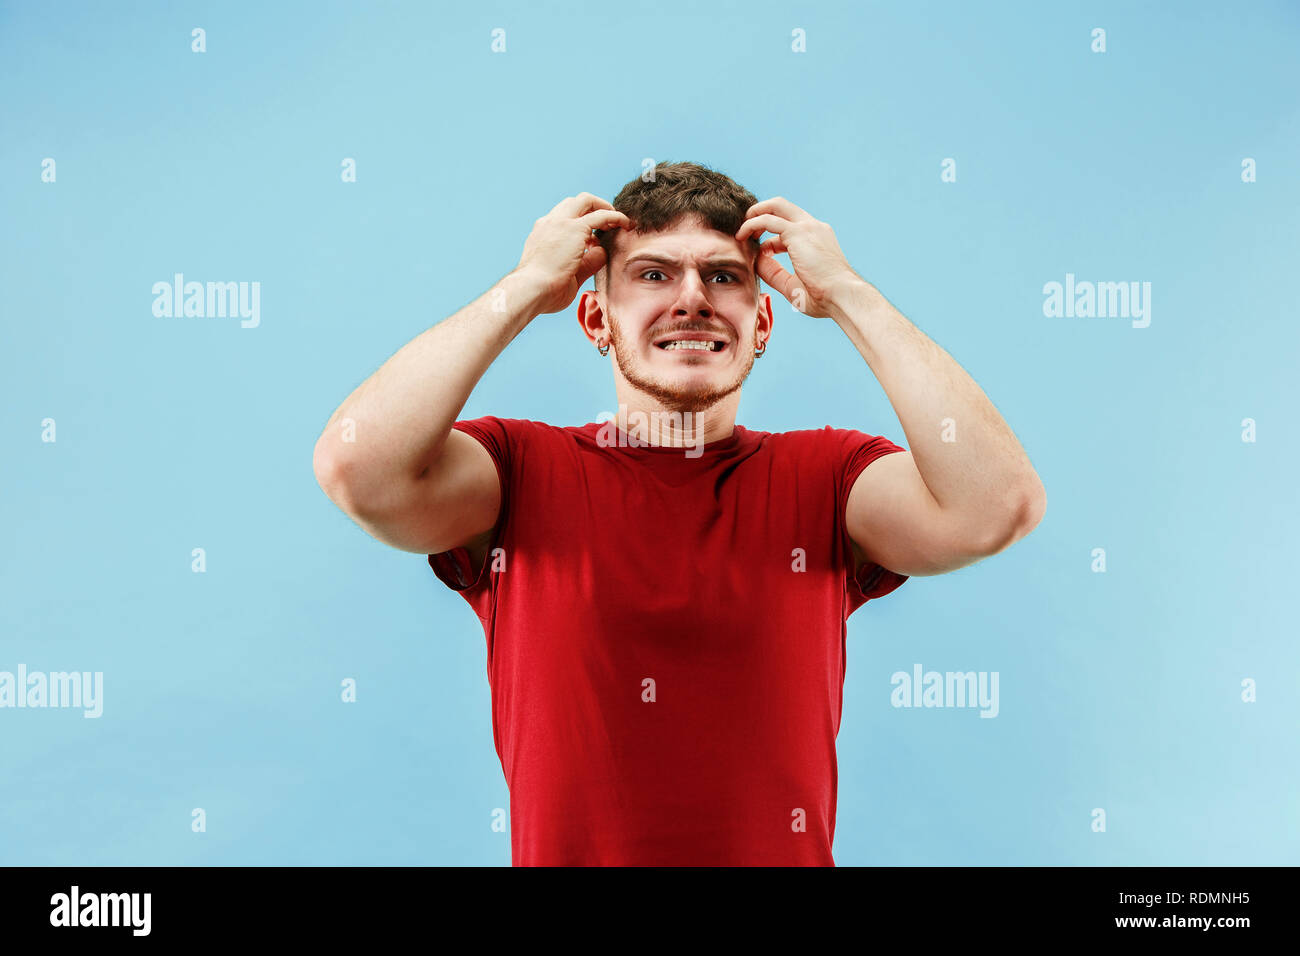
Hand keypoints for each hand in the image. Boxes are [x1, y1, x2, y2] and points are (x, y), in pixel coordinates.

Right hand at [513, 193, 631, 314]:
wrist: (530, 290)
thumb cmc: (542, 291)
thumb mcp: (566, 274)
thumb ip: (585, 263)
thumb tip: (601, 252)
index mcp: (542, 234)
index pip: (563, 218)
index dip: (580, 223)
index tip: (592, 238)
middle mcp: (550, 223)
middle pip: (574, 203)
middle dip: (593, 208)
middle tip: (607, 222)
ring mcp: (562, 223)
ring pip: (586, 201)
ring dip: (604, 208)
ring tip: (618, 221)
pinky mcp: (576, 228)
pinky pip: (601, 215)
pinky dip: (615, 216)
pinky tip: (626, 224)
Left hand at [735, 197, 861, 317]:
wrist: (842, 296)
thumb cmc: (825, 297)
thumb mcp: (794, 284)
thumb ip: (774, 272)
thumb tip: (756, 261)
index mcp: (818, 239)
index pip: (790, 228)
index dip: (771, 239)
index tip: (761, 254)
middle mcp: (814, 228)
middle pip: (783, 207)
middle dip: (761, 212)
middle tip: (745, 228)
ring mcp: (808, 227)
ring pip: (776, 206)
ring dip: (754, 215)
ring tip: (740, 232)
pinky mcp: (799, 232)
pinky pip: (769, 220)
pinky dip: (753, 224)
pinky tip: (742, 236)